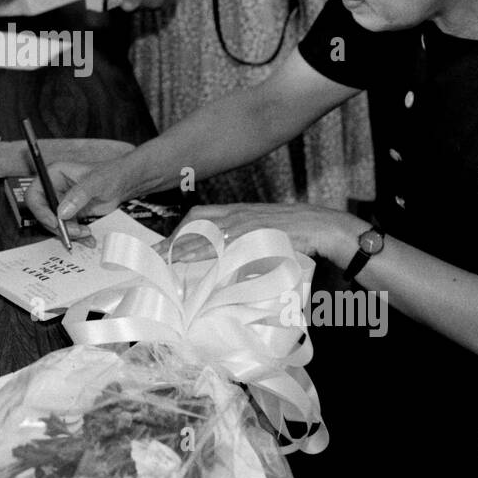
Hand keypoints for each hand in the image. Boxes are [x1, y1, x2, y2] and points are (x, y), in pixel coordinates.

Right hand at [24, 161, 124, 245]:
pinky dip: (77, 236)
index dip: (39, 210)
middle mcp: (54, 189)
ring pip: (55, 224)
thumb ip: (79, 195)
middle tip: (74, 232)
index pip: (34, 194)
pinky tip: (89, 238)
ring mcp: (62, 203)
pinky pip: (67, 229)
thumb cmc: (109, 174)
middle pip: (43, 213)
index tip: (54, 222)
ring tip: (86, 233)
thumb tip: (62, 213)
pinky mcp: (70, 214)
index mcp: (54, 175)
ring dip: (69, 233)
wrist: (122, 183)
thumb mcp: (96, 182)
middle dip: (58, 226)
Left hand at [160, 202, 366, 264]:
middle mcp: (238, 215)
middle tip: (153, 255)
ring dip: (183, 249)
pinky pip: (225, 246)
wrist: (324, 227)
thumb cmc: (297, 234)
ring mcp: (246, 224)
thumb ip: (244, 244)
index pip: (199, 217)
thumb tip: (228, 263)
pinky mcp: (256, 236)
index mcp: (239, 212)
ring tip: (164, 262)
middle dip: (172, 239)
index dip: (179, 230)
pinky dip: (208, 255)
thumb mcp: (264, 234)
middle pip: (195, 223)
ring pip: (206, 235)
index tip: (162, 246)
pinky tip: (197, 264)